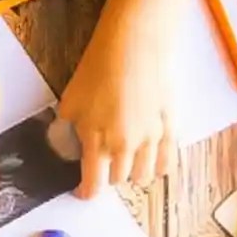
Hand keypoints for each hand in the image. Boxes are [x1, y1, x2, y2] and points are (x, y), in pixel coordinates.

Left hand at [58, 22, 176, 196]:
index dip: (86, 193)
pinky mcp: (171, 128)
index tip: (83, 191)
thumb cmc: (100, 67)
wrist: (135, 43)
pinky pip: (168, 163)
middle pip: (119, 181)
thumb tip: (65, 143)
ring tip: (128, 162)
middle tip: (105, 165)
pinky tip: (152, 161)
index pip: (93, 185)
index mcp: (98, 142)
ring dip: (133, 174)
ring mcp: (151, 139)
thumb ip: (67, 128)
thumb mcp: (70, 100)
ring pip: (144, 176)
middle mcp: (126, 147)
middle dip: (109, 176)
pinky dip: (159, 167)